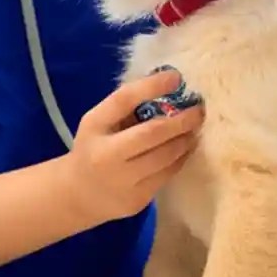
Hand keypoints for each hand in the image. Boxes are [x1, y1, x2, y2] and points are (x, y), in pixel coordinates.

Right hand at [64, 69, 204, 222]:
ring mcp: (122, 181)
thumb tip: (167, 85)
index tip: (176, 77)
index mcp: (94, 127)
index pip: (124, 100)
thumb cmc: (94, 148)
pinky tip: (186, 146)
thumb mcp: (99, 123)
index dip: (152, 86)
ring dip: (186, 139)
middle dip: (181, 119)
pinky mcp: (137, 199)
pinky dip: (181, 157)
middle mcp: (106, 154)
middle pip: (152, 132)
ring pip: (166, 157)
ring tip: (195, 127)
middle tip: (198, 108)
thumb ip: (127, 107)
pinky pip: (167, 174)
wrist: (78, 195)